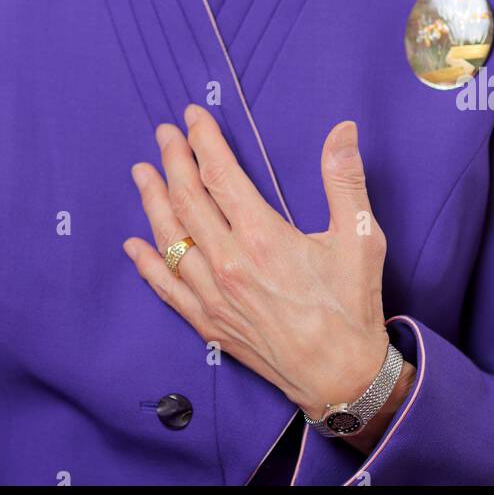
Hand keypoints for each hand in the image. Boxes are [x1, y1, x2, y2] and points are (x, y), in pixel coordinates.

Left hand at [123, 104, 390, 418]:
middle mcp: (229, 263)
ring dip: (152, 201)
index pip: (220, 174)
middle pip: (187, 200)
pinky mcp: (208, 323)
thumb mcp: (360, 236)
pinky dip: (146, 264)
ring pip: (170, 238)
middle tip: (164, 133)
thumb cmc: (352, 306)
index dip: (203, 140)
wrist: (342, 378)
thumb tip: (343, 129)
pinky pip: (166, 288)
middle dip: (173, 160)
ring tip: (141, 172)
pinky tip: (133, 245)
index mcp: (262, 236)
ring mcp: (213, 295)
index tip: (193, 116)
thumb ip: (345, 179)